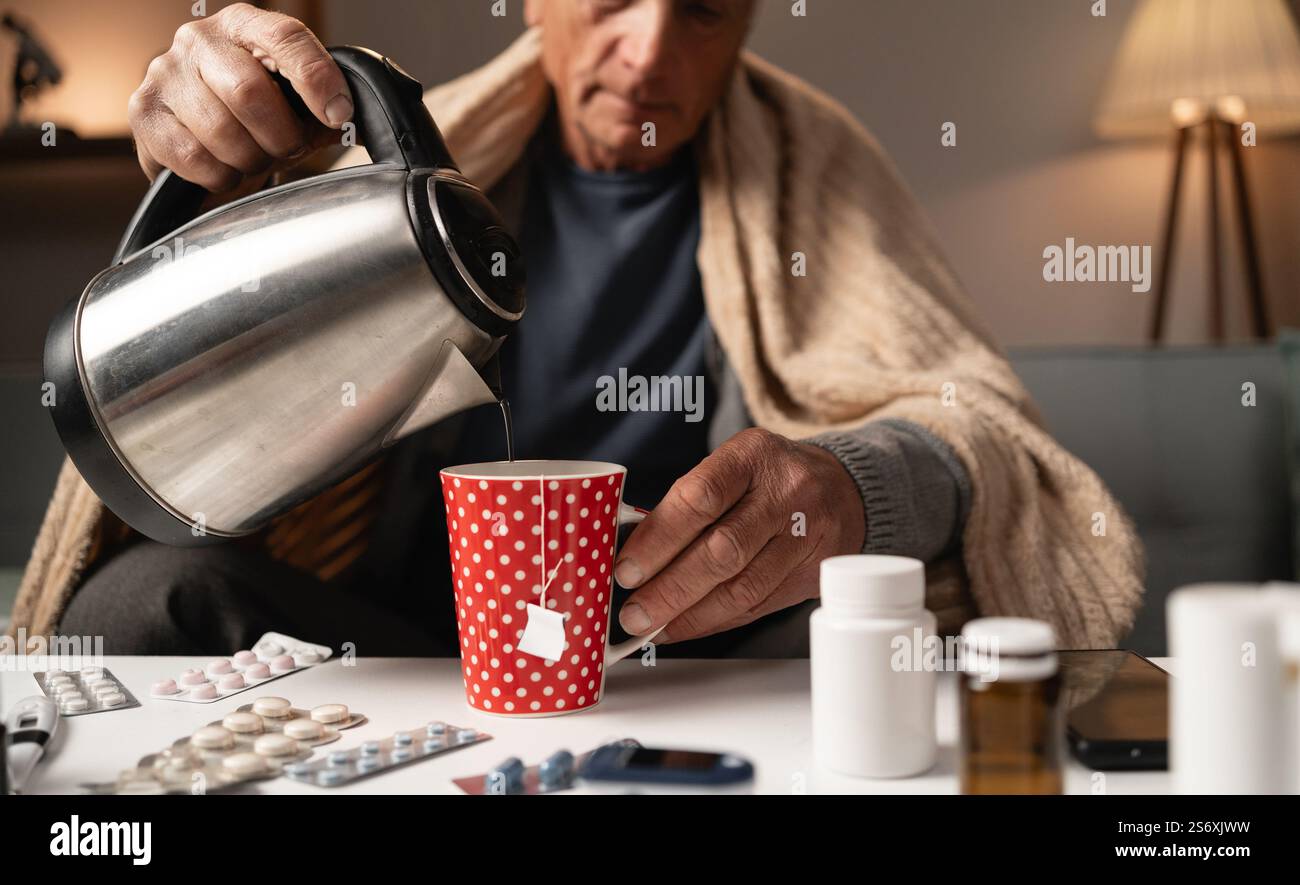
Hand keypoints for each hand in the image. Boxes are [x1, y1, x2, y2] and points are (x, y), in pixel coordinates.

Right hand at [128, 2, 351, 192]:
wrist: (193, 126)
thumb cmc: (252, 110)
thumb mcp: (292, 98)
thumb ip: (324, 103)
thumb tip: (349, 118)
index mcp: (245, 27)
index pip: (285, 38)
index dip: (317, 78)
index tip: (338, 114)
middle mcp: (199, 40)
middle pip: (249, 92)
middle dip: (280, 136)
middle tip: (287, 148)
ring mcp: (165, 73)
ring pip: (220, 132)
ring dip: (249, 160)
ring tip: (252, 156)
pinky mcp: (143, 112)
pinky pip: (192, 157)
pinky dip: (219, 176)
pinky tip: (223, 167)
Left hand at [614, 428, 865, 643]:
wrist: (842, 489)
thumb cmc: (769, 477)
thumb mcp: (733, 465)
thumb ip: (688, 502)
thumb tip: (633, 552)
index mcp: (753, 455)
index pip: (700, 498)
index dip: (658, 539)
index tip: (627, 569)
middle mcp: (786, 493)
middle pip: (722, 550)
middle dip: (670, 589)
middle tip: (634, 612)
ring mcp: (806, 535)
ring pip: (742, 587)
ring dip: (690, 615)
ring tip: (653, 627)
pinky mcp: (812, 573)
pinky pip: (757, 606)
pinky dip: (714, 621)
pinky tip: (686, 626)